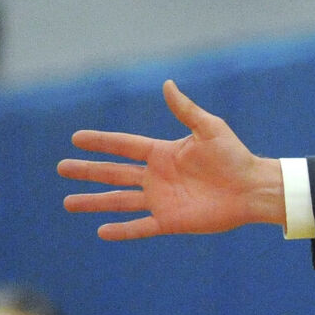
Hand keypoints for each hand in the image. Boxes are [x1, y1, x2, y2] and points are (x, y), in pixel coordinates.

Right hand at [60, 80, 286, 239]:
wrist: (253, 188)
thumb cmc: (235, 157)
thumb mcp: (210, 128)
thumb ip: (185, 109)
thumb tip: (167, 84)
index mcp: (163, 153)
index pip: (124, 146)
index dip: (101, 142)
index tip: (76, 138)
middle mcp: (157, 177)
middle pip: (114, 174)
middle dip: (88, 172)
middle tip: (61, 168)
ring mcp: (162, 200)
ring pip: (120, 201)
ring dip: (94, 202)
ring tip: (68, 202)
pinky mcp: (171, 221)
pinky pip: (141, 226)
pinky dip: (122, 230)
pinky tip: (101, 231)